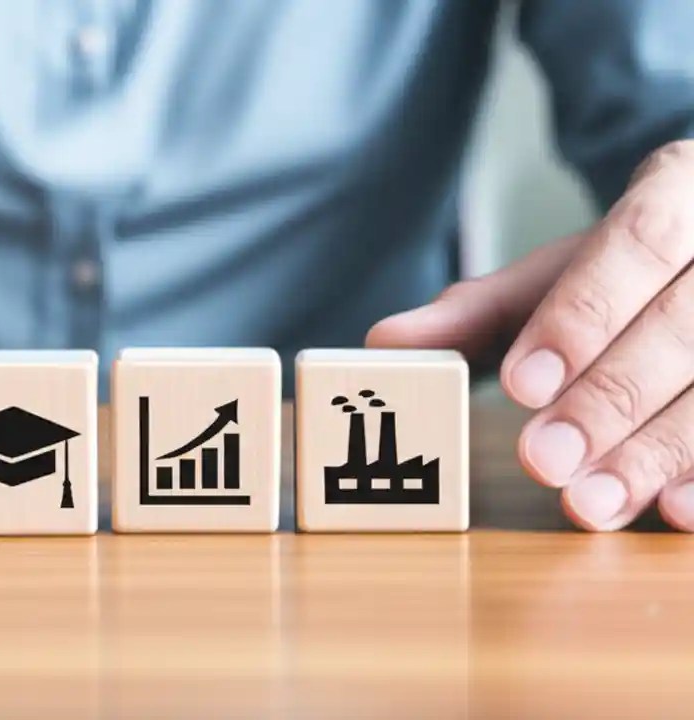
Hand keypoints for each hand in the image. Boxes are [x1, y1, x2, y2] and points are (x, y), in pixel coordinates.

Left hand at [367, 140, 693, 531]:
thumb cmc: (626, 269)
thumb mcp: (555, 276)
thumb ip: (476, 311)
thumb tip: (383, 343)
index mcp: (679, 190)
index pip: (636, 245)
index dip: (584, 317)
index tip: (525, 382)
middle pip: (685, 323)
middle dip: (612, 399)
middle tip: (545, 461)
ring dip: (662, 451)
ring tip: (593, 504)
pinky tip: (680, 515)